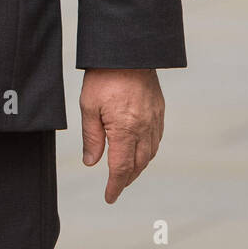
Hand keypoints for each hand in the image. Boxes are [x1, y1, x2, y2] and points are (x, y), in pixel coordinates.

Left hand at [80, 68, 164, 203]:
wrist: (128, 51)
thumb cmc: (104, 77)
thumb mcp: (88, 106)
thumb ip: (91, 137)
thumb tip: (92, 163)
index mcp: (125, 130)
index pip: (120, 168)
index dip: (115, 186)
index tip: (109, 197)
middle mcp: (144, 128)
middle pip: (138, 164)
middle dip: (126, 179)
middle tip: (116, 187)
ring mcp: (154, 119)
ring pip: (150, 153)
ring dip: (139, 167)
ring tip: (127, 173)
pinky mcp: (159, 110)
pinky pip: (156, 139)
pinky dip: (148, 151)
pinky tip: (140, 151)